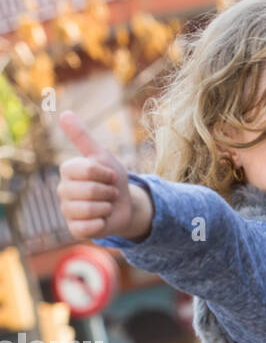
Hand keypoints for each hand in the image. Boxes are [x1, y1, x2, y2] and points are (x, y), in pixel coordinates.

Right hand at [57, 111, 139, 239]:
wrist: (126, 205)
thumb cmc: (113, 178)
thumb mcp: (102, 155)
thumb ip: (82, 137)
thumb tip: (64, 113)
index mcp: (68, 171)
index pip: (88, 170)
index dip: (106, 173)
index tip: (111, 175)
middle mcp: (63, 190)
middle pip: (90, 190)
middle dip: (109, 191)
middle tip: (110, 192)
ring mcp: (67, 210)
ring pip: (88, 209)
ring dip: (107, 207)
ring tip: (107, 204)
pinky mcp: (75, 229)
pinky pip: (88, 227)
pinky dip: (102, 222)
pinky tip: (102, 219)